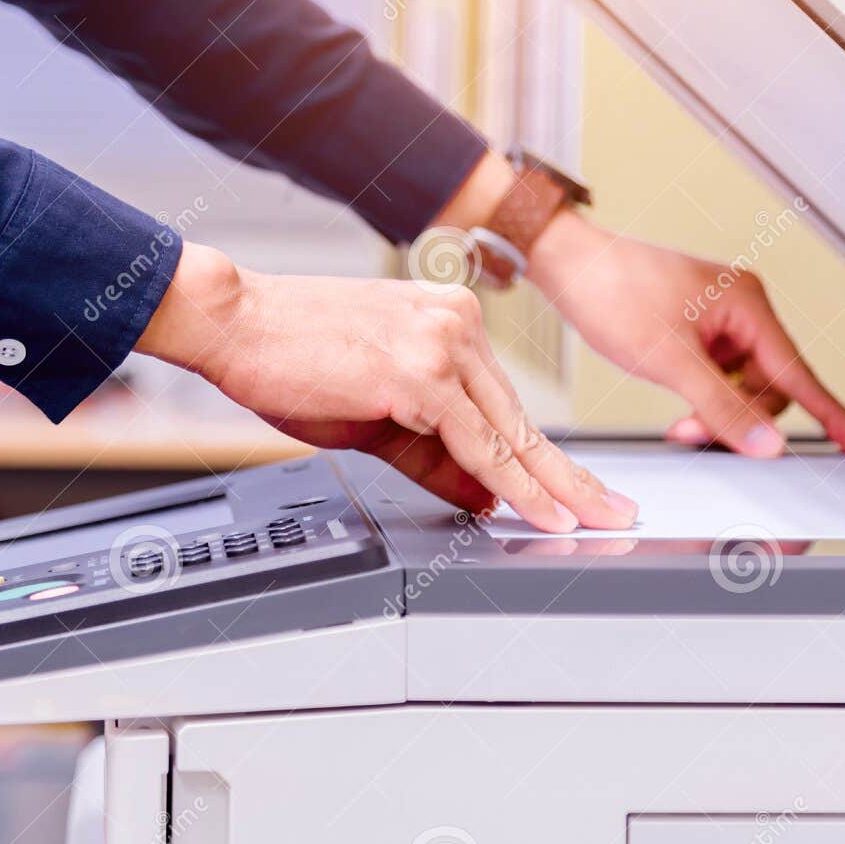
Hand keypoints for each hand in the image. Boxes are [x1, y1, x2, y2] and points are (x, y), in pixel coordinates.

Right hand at [136, 243, 638, 531]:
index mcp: (447, 320)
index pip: (506, 404)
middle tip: (611, 511)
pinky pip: (477, 442)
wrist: (234, 321)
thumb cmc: (289, 355)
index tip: (578, 489)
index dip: (546, 455)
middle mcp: (455, 323)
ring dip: (551, 487)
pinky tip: (537, 510)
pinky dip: (511, 483)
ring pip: (509, 433)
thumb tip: (484, 494)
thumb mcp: (373, 415)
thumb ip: (433, 455)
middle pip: (521, 418)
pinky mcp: (421, 372)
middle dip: (567, 475)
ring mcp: (441, 344)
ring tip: (586, 523)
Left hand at [528, 212, 844, 455]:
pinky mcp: (696, 333)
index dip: (834, 416)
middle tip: (692, 433)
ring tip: (678, 423)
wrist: (569, 267)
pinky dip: (701, 401)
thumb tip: (767, 444)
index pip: (801, 374)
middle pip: (768, 389)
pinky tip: (679, 408)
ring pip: (740, 390)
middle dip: (736, 418)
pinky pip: (716, 380)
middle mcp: (742, 311)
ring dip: (714, 413)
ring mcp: (719, 324)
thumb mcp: (669, 360)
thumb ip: (722, 407)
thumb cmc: (613, 291)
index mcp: (749, 306)